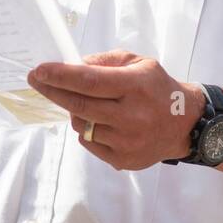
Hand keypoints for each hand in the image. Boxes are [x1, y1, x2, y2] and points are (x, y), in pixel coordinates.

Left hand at [27, 50, 205, 170]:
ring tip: (91, 104)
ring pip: (81, 125)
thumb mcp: (138, 63)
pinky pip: (89, 142)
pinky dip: (88, 129)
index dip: (60, 76)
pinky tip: (104, 122)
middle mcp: (132, 116)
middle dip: (53, 91)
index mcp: (136, 86)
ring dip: (76, 111)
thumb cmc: (157, 88)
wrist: (185, 124)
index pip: (89, 81)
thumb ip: (105, 62)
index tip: (39, 71)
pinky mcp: (123, 160)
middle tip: (37, 80)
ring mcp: (127, 141)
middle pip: (79, 105)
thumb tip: (73, 66)